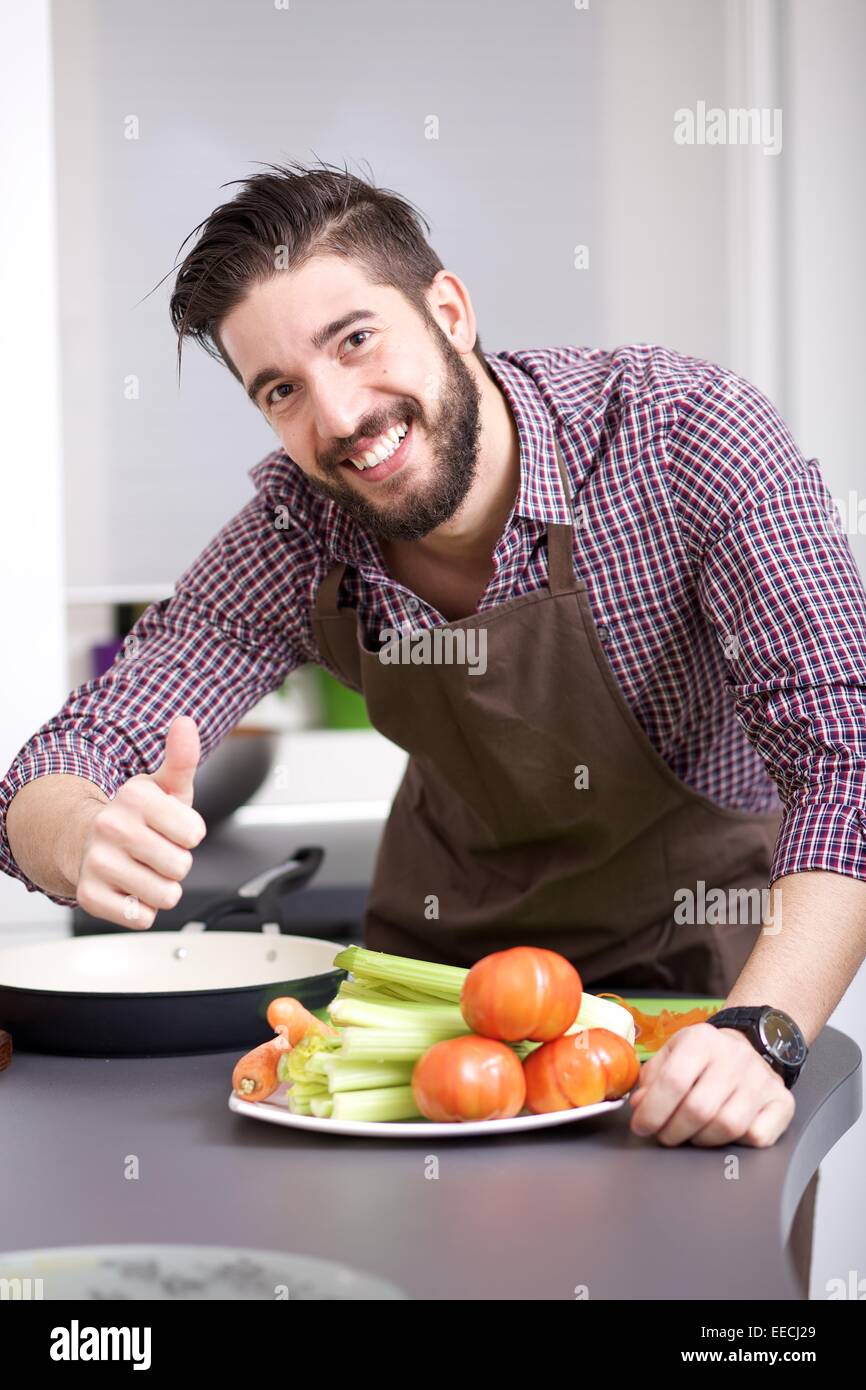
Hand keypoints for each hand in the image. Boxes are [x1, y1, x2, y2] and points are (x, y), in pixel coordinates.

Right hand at [75, 716, 206, 928]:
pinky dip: (142, 908)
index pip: (195, 833)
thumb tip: (186, 723)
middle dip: (176, 863)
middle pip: (181, 867)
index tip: (171, 826)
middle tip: (155, 850)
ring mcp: (97, 862)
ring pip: (165, 895)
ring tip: (143, 869)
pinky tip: (128, 888)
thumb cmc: (138, 816)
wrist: (86, 840)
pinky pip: (142, 917)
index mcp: (134, 796)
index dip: (189, 834)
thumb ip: (181, 758)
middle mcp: (110, 826)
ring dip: (161, 887)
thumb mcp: (164, 786)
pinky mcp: (91, 896)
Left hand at [628, 1023, 794, 1146]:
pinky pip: (758, 1136)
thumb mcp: (671, 1054)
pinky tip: (724, 1132)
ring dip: (702, 1140)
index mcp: (701, 1040)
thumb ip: (651, 1079)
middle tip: (664, 1135)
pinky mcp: (782, 1101)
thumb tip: (640, 1107)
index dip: (653, 1110)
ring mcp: (762, 1080)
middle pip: (699, 1109)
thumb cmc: (703, 1056)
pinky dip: (737, 1143)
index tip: (641, 1126)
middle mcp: (735, 1057)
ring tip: (691, 1134)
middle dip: (673, 1131)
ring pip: (728, 1126)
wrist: (748, 1044)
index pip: (674, 1080)